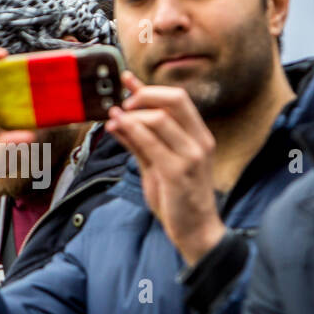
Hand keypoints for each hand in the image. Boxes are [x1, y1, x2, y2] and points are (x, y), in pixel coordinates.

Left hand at [106, 72, 225, 265]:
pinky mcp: (178, 172)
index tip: (127, 83)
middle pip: (175, 99)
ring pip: (160, 118)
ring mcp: (191, 156)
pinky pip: (151, 144)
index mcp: (199, 136)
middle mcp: (199, 142)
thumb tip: (119, 115)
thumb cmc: (178, 198)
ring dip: (132, 115)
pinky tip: (116, 127)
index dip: (150, 88)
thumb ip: (142, 140)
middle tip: (123, 103)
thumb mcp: (158, 164)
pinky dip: (131, 131)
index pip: (179, 99)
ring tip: (114, 118)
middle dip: (144, 95)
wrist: (195, 231)